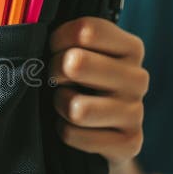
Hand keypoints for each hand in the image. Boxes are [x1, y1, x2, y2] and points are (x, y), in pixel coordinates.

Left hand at [49, 17, 148, 164]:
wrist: (101, 132)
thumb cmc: (82, 83)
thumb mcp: (79, 53)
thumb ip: (67, 40)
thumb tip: (34, 33)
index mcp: (131, 48)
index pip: (86, 30)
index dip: (57, 39)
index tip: (53, 49)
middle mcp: (138, 78)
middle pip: (76, 63)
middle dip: (54, 72)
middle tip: (55, 79)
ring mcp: (136, 112)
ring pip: (77, 107)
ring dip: (59, 105)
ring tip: (63, 104)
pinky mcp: (129, 143)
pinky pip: (74, 134)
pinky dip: (64, 131)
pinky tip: (73, 127)